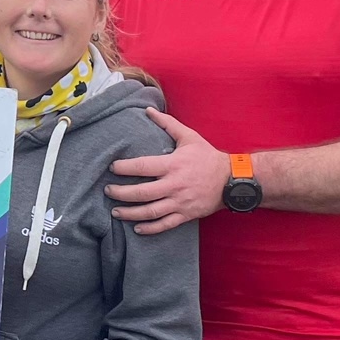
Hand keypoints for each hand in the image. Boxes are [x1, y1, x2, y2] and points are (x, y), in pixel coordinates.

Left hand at [106, 110, 227, 233]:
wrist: (231, 180)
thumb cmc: (207, 157)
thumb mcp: (189, 137)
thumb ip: (167, 124)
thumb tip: (148, 110)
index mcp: (173, 165)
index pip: (143, 166)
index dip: (125, 168)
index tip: (112, 168)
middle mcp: (175, 185)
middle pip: (142, 193)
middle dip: (121, 193)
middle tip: (108, 191)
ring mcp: (180, 202)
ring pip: (151, 212)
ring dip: (130, 213)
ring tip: (115, 212)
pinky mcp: (186, 214)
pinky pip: (165, 225)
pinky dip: (150, 229)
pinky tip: (137, 228)